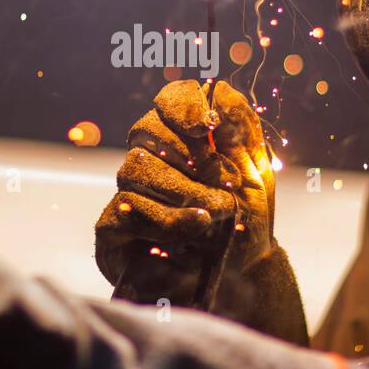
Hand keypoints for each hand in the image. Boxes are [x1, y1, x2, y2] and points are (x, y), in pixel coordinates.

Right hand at [94, 80, 307, 343]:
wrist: (242, 280)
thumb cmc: (247, 224)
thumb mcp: (256, 174)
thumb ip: (242, 129)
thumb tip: (221, 88)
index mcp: (180, 138)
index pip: (169, 99)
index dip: (182, 104)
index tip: (207, 126)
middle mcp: (147, 159)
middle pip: (146, 131)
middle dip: (192, 157)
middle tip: (227, 184)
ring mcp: (127, 192)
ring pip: (135, 169)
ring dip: (186, 190)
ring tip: (220, 212)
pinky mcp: (112, 229)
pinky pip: (126, 209)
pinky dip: (167, 217)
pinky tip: (197, 226)